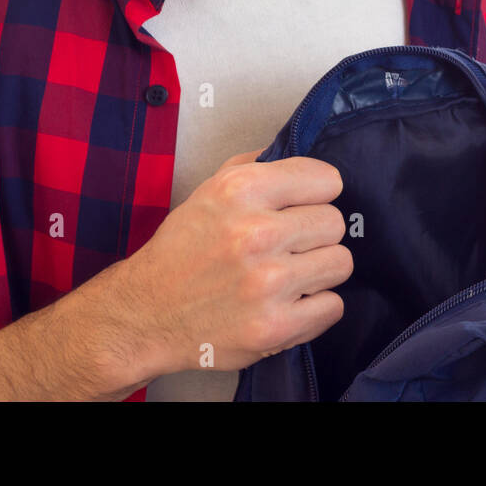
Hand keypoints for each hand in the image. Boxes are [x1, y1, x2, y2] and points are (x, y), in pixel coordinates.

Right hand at [96, 148, 353, 389]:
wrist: (145, 313)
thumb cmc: (182, 250)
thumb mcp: (209, 190)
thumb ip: (256, 167)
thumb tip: (303, 158)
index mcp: (241, 190)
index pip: (326, 180)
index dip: (317, 194)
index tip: (304, 206)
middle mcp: (256, 233)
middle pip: (335, 223)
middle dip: (316, 234)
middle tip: (291, 246)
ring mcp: (268, 284)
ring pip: (340, 263)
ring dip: (319, 270)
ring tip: (290, 275)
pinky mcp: (275, 328)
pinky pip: (333, 307)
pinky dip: (316, 307)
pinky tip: (288, 303)